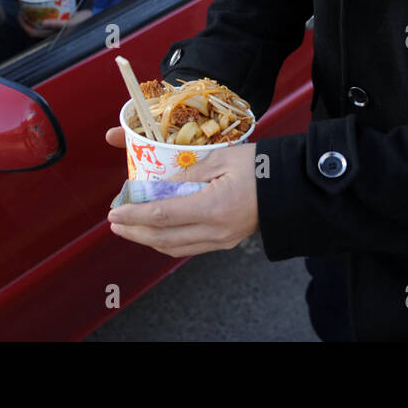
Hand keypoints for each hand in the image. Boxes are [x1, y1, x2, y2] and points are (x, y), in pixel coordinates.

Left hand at [18, 8, 93, 37]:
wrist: (96, 19)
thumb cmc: (85, 23)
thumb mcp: (72, 23)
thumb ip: (58, 24)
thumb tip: (44, 23)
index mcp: (53, 35)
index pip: (32, 32)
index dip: (23, 24)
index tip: (20, 13)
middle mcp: (52, 32)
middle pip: (33, 26)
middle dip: (26, 17)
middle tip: (22, 6)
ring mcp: (55, 26)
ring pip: (39, 21)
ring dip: (33, 13)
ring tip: (30, 3)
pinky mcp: (59, 20)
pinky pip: (46, 15)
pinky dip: (42, 10)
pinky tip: (43, 2)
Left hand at [105, 136, 259, 257]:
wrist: (294, 187)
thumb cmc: (261, 166)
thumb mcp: (222, 159)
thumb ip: (188, 174)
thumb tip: (159, 186)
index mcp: (213, 208)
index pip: (162, 216)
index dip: (134, 215)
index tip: (114, 212)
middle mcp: (215, 231)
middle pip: (163, 238)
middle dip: (134, 231)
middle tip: (114, 222)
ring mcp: (222, 240)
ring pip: (174, 247)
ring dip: (148, 239)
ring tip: (130, 228)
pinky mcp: (227, 241)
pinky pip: (189, 247)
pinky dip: (167, 241)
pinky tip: (157, 232)